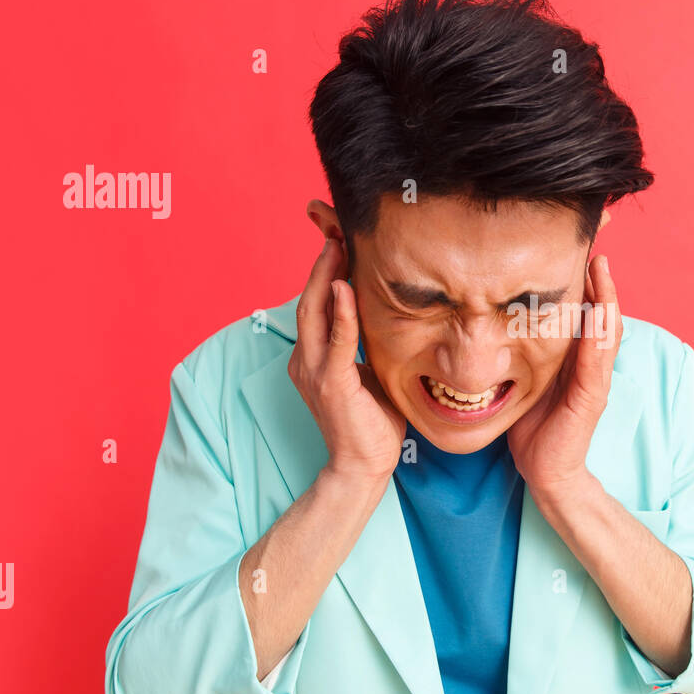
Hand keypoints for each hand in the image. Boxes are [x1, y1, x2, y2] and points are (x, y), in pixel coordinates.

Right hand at [288, 238, 407, 481]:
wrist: (363, 466)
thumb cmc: (372, 423)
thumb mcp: (369, 373)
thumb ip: (366, 345)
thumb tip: (387, 316)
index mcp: (314, 356)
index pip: (317, 303)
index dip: (325, 269)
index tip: (338, 237)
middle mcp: (307, 359)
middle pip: (309, 298)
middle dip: (321, 261)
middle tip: (334, 227)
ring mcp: (315, 371)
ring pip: (314, 311)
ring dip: (325, 276)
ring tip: (336, 243)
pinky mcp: (331, 383)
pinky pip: (335, 341)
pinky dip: (339, 312)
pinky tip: (345, 287)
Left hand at [508, 254, 621, 497]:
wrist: (544, 471)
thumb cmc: (532, 425)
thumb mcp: (523, 376)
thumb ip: (520, 348)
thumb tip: (489, 315)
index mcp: (575, 355)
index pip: (584, 307)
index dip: (584, 277)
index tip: (577, 242)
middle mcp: (590, 362)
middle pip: (601, 310)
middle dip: (600, 276)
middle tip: (595, 239)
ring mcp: (594, 379)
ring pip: (605, 330)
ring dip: (605, 298)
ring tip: (601, 266)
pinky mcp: (591, 398)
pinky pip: (597, 361)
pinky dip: (599, 334)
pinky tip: (598, 312)